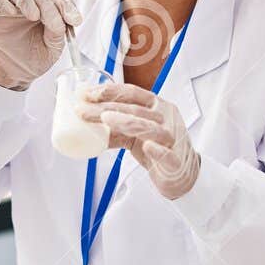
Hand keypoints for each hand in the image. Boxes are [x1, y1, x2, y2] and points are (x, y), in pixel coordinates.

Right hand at [0, 0, 80, 90]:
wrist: (12, 76)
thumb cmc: (33, 60)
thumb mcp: (53, 49)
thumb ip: (59, 31)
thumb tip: (64, 18)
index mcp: (45, 10)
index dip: (67, 4)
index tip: (74, 21)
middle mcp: (26, 4)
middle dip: (47, 5)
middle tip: (51, 23)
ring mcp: (6, 6)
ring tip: (32, 16)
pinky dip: (2, 2)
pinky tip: (12, 13)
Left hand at [78, 83, 200, 199]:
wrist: (182, 173)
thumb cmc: (158, 148)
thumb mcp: (134, 135)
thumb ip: (115, 128)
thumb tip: (85, 122)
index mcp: (157, 107)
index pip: (133, 93)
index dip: (110, 91)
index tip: (87, 94)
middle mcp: (165, 118)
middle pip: (134, 110)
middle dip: (106, 108)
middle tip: (82, 110)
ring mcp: (171, 139)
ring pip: (149, 128)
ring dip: (127, 121)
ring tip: (106, 118)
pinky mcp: (175, 161)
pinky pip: (166, 154)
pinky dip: (157, 150)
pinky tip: (147, 147)